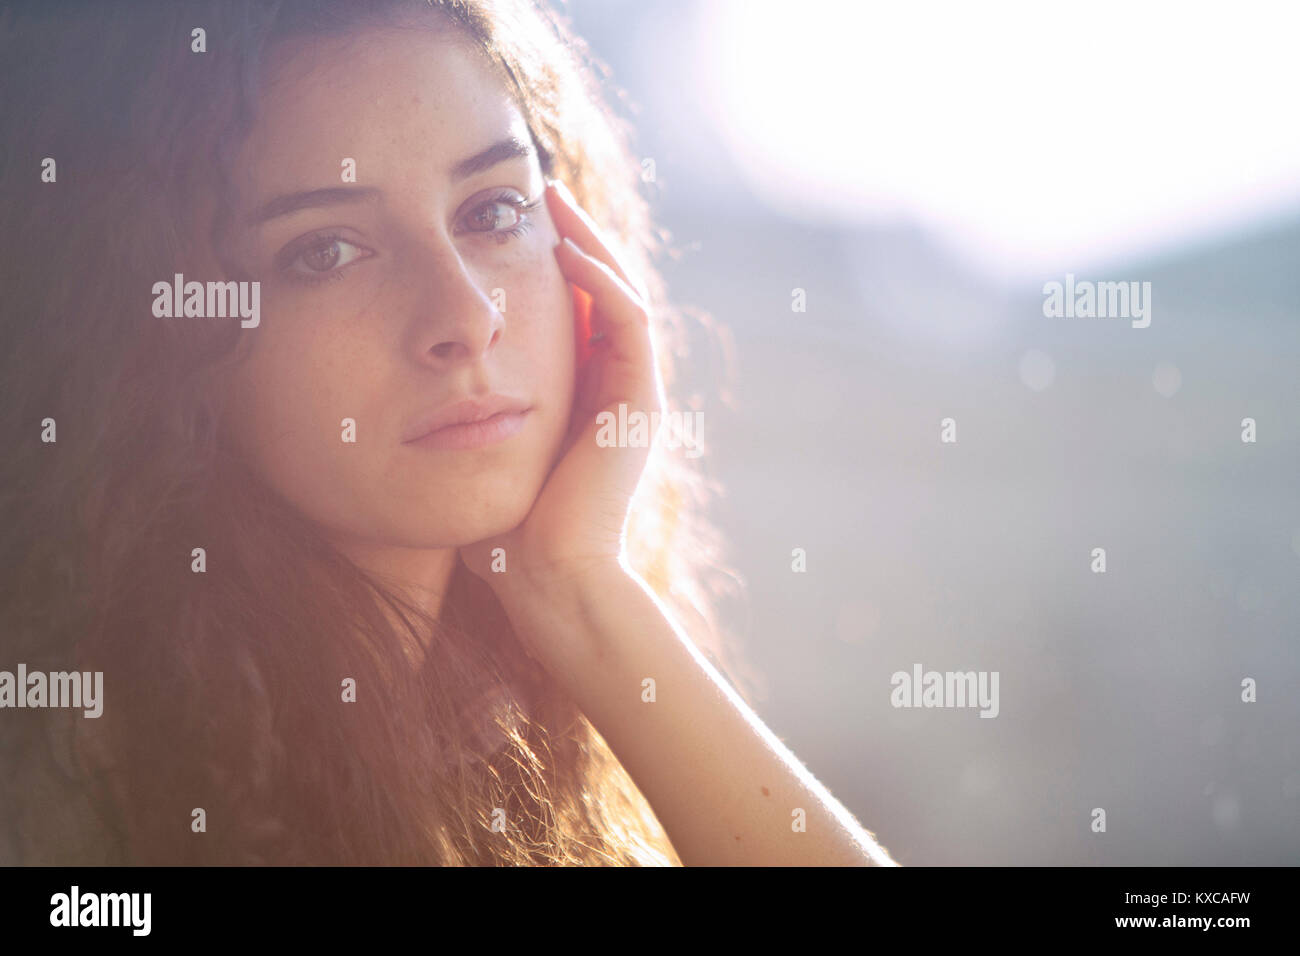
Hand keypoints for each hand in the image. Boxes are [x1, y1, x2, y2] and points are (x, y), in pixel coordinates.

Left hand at [460, 179, 662, 603]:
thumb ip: (460, 415)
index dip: (548, 263)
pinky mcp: (641, 403)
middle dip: (572, 236)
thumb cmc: (498, 529)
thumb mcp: (471, 451)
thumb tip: (410, 382)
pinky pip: (629, 321)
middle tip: (537, 192)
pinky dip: (603, 281)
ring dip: (590, 241)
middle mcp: (613, 389)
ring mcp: (633, 395)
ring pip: (622, 293)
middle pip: (601, 291)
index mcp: (580, 398)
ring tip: (552, 200)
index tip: (505, 223)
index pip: (573, 310)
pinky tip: (567, 249)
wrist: (541, 578)